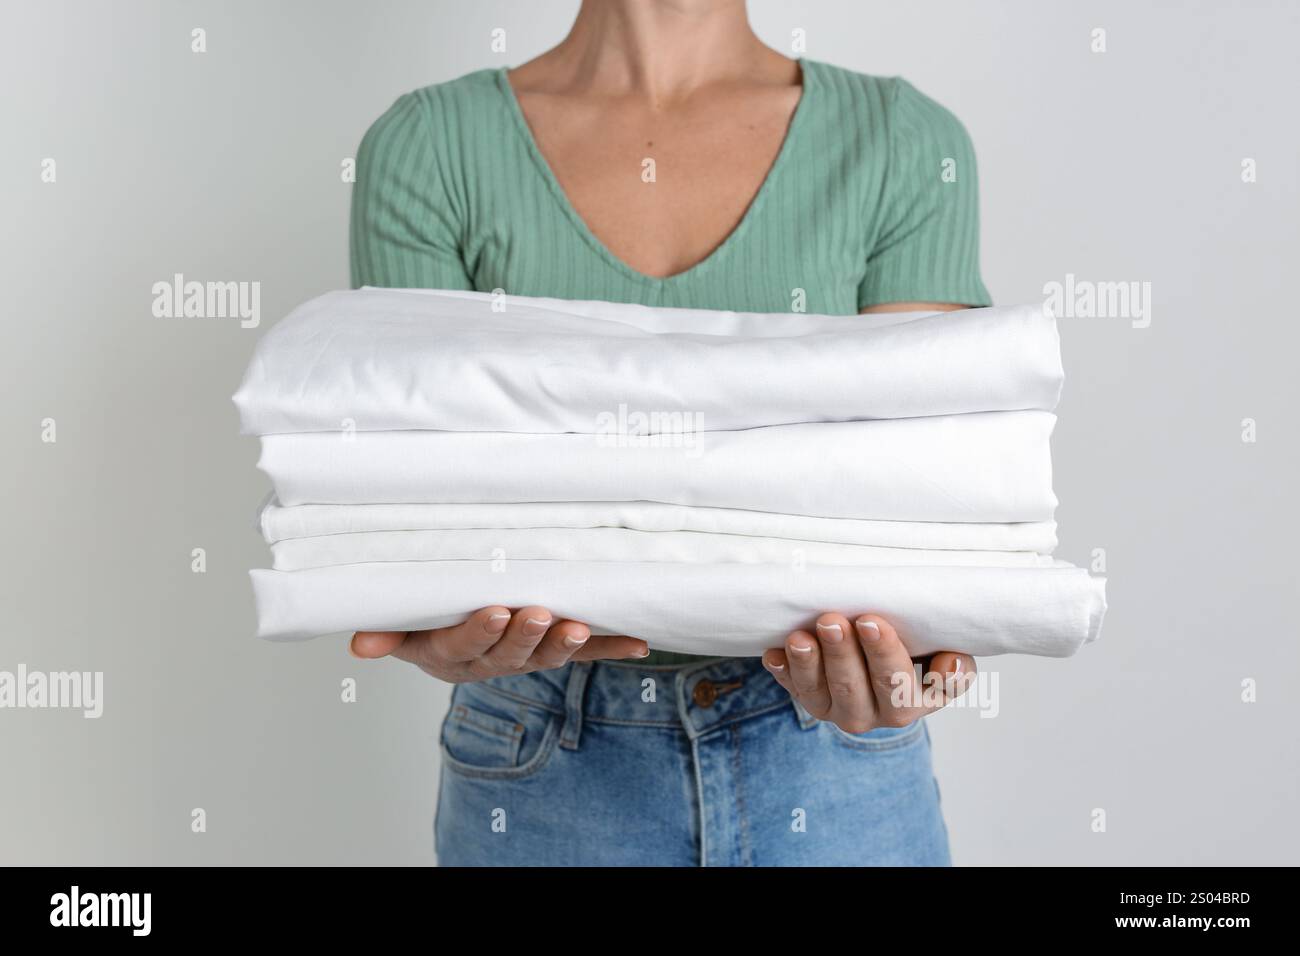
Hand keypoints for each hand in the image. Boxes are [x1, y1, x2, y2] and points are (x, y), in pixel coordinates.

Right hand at [350, 606, 648, 682]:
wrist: (453, 640)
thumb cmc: (425, 622)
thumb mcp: (401, 629)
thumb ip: (386, 634)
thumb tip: (358, 645)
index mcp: (452, 654)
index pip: (465, 645)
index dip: (480, 631)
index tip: (494, 612)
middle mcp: (491, 661)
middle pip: (510, 653)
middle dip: (527, 635)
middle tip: (540, 614)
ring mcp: (525, 657)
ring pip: (547, 655)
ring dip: (565, 643)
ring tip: (576, 626)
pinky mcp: (553, 651)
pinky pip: (585, 652)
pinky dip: (611, 647)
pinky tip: (638, 643)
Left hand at [763, 613, 973, 732]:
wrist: (888, 662)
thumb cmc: (922, 653)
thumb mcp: (945, 660)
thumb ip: (954, 667)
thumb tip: (949, 664)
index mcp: (912, 702)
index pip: (900, 683)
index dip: (885, 654)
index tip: (871, 621)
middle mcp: (875, 713)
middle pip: (855, 685)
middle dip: (842, 653)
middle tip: (832, 621)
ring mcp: (839, 709)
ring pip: (820, 691)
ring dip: (808, 663)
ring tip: (799, 637)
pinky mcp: (812, 700)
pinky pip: (793, 689)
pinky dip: (782, 671)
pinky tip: (773, 654)